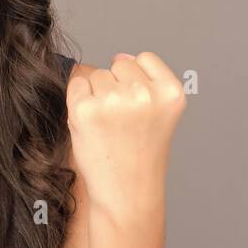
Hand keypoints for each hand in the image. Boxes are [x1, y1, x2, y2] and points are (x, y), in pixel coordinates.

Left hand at [66, 52, 186, 218]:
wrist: (126, 193)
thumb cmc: (141, 155)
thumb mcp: (160, 113)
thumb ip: (147, 81)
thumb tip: (119, 55)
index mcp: (171, 92)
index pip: (144, 58)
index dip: (136, 81)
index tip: (139, 109)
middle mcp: (144, 94)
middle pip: (119, 64)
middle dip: (117, 86)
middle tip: (122, 122)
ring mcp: (113, 101)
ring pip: (97, 75)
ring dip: (97, 95)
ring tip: (108, 126)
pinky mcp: (85, 111)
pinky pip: (76, 85)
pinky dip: (78, 101)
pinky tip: (91, 124)